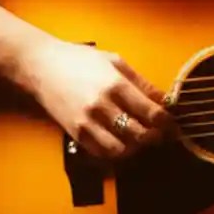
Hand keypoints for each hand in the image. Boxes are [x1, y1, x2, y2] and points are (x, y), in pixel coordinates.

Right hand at [16, 38, 174, 159]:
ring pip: (122, 149)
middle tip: (160, 133)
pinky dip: (116, 152)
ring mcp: (87, 123)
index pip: (151, 113)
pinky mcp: (75, 134)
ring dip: (136, 147)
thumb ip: (142, 83)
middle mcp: (102, 106)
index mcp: (115, 85)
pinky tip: (120, 141)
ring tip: (139, 138)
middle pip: (140, 134)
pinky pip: (101, 153)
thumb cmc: (79, 60)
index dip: (167, 123)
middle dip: (155, 137)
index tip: (173, 124)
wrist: (40, 66)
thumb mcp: (115, 62)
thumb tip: (165, 100)